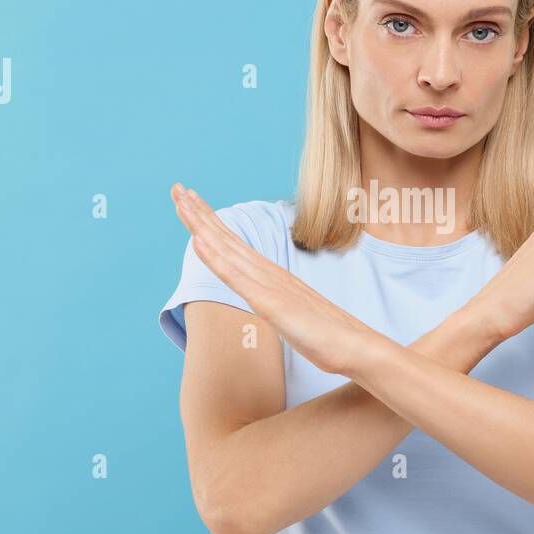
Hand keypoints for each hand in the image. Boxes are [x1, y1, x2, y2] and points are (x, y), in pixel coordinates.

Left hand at [170, 185, 384, 376]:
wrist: (356, 346)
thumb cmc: (328, 335)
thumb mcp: (294, 316)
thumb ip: (279, 305)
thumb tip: (270, 304)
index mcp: (271, 275)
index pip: (234, 244)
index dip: (211, 222)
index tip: (191, 201)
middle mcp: (268, 272)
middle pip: (227, 237)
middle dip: (199, 212)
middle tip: (177, 188)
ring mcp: (269, 285)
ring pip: (227, 248)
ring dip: (201, 224)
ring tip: (180, 200)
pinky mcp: (270, 302)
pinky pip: (236, 277)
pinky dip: (214, 256)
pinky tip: (198, 241)